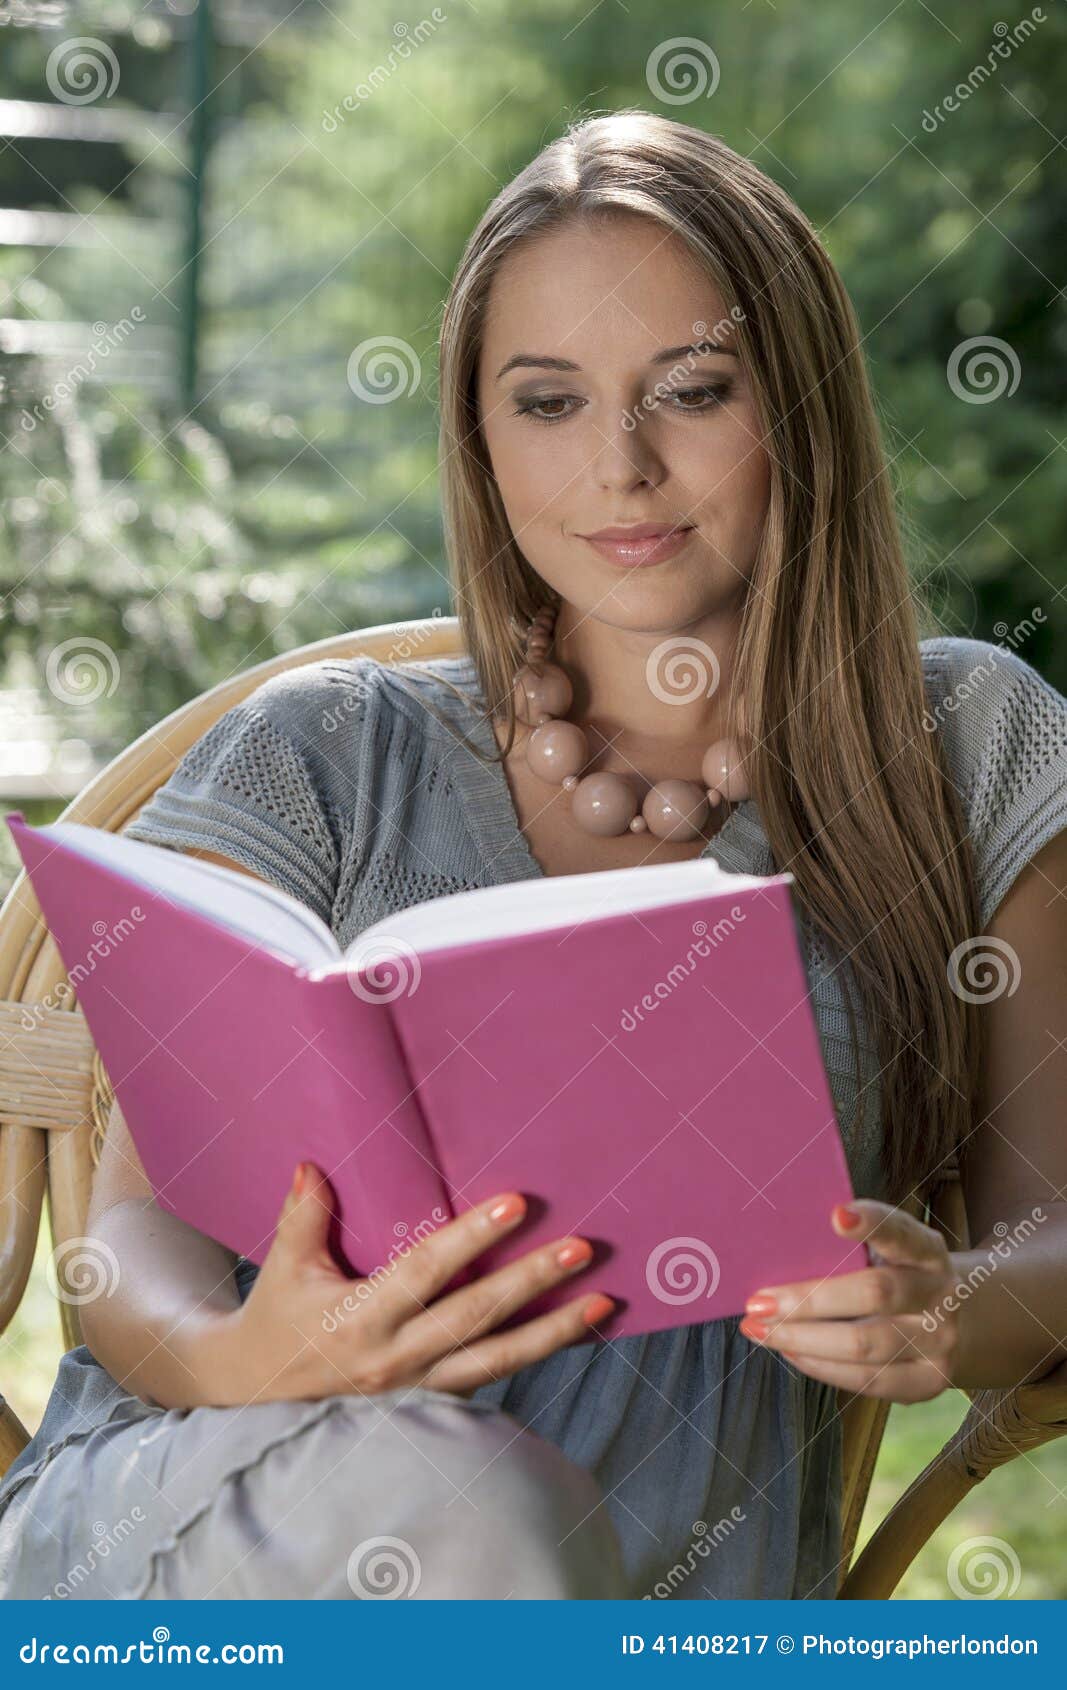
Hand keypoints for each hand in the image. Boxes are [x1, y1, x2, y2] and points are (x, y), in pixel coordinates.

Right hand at [205, 1162, 614, 1406]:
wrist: (263, 1391)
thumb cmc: (278, 1316)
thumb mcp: (284, 1267)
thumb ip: (302, 1215)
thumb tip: (312, 1164)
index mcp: (359, 1320)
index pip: (426, 1272)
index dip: (471, 1239)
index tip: (517, 1204)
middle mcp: (396, 1359)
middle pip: (476, 1319)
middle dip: (532, 1284)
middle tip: (583, 1248)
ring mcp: (419, 1385)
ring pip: (497, 1360)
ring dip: (555, 1332)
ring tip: (604, 1302)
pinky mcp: (433, 1397)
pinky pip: (493, 1376)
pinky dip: (537, 1354)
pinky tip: (579, 1332)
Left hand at [738, 1199, 959, 1401]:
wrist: (956, 1323)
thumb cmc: (899, 1276)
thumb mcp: (890, 1253)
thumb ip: (851, 1249)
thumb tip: (776, 1247)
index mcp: (928, 1251)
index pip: (901, 1232)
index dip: (872, 1223)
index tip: (835, 1215)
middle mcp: (941, 1294)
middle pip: (875, 1294)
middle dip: (809, 1299)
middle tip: (758, 1302)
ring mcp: (939, 1342)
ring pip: (864, 1344)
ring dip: (802, 1339)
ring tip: (760, 1330)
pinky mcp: (927, 1381)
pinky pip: (866, 1380)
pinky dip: (820, 1366)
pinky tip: (790, 1351)